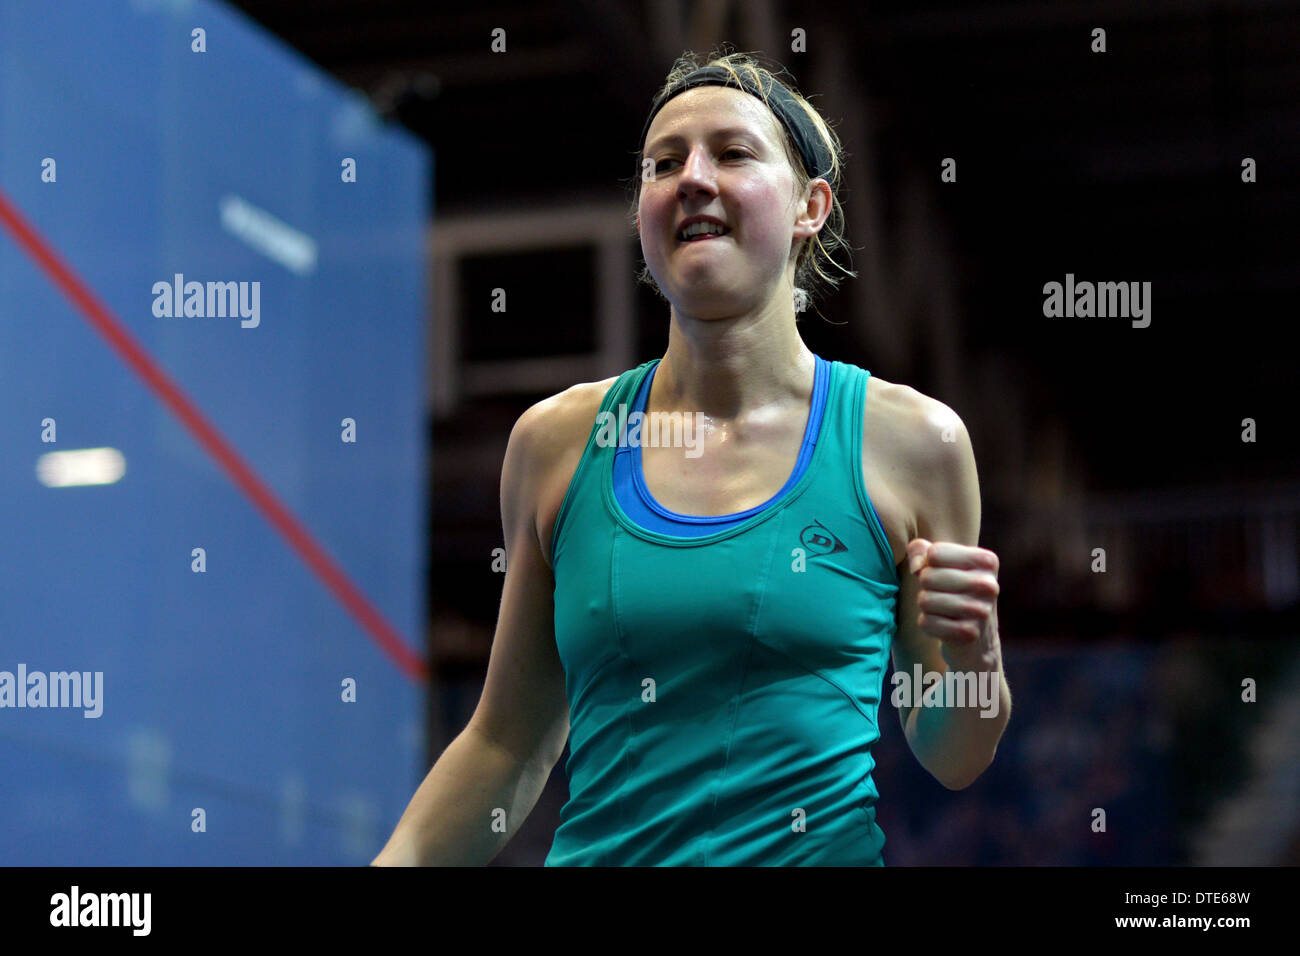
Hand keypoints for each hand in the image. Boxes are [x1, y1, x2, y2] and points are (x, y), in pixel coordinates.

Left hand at [906, 538, 1000, 668]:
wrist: (978, 638)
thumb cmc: (954, 590)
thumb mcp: (942, 563)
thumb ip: (920, 550)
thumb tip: (916, 567)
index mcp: (987, 561)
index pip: (934, 553)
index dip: (928, 564)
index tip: (943, 573)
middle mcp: (989, 585)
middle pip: (927, 577)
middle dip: (925, 586)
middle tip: (941, 593)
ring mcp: (980, 611)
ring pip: (925, 600)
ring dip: (926, 606)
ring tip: (942, 608)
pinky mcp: (969, 634)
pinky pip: (926, 623)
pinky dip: (928, 624)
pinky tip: (944, 624)